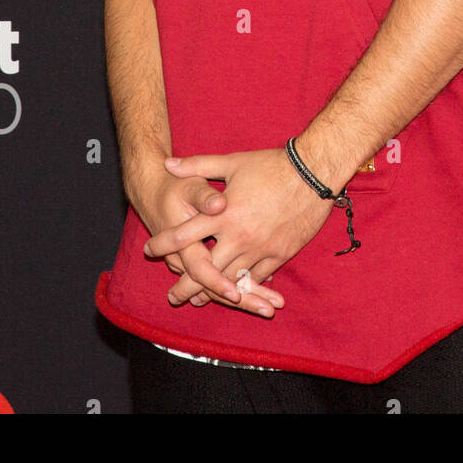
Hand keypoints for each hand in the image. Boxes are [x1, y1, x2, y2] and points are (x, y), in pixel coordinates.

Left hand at [143, 148, 333, 314]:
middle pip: (205, 269)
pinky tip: (234, 292)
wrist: (312, 173)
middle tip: (172, 296)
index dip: (164, 243)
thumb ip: (197, 165)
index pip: (185, 234)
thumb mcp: (231, 162)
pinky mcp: (279, 254)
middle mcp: (239, 236)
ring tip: (199, 300)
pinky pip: (257, 278)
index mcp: (224, 214)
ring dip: (213, 292)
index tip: (150, 250)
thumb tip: (168, 162)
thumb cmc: (270, 165)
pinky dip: (243, 286)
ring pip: (230, 279)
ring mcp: (260, 248)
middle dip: (185, 285)